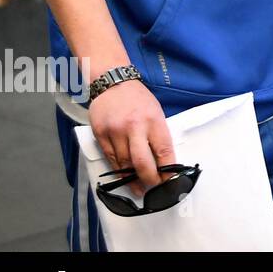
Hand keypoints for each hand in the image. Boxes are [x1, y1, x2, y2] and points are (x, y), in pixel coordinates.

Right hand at [89, 78, 176, 199]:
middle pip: (142, 161)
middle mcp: (134, 127)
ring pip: (124, 163)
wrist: (112, 82)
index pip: (163, 150)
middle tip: (154, 188)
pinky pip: (110, 158)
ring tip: (139, 188)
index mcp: (153, 120)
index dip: (168, 169)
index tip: (171, 181)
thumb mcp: (155, 112)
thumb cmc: (138, 99)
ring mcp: (115, 132)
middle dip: (150, 179)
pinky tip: (124, 177)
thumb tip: (163, 160)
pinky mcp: (100, 135)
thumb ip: (157, 134)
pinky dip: (118, 170)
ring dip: (132, 179)